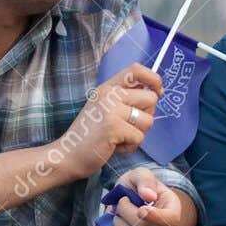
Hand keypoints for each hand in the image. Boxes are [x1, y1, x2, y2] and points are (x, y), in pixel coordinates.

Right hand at [58, 62, 161, 181]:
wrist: (68, 155)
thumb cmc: (90, 135)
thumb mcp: (105, 108)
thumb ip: (125, 98)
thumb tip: (155, 93)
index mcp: (107, 87)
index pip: (136, 70)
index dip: (153, 79)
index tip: (158, 92)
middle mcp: (108, 94)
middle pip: (150, 98)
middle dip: (146, 116)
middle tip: (129, 127)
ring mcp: (110, 109)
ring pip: (148, 120)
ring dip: (138, 134)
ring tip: (120, 138)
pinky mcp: (113, 127)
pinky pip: (139, 137)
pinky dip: (130, 147)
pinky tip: (115, 147)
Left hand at [112, 166, 196, 225]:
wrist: (130, 199)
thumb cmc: (138, 186)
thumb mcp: (140, 175)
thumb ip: (145, 180)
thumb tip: (149, 196)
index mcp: (173, 208)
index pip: (170, 219)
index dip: (154, 216)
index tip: (141, 209)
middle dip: (125, 211)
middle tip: (122, 201)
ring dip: (118, 222)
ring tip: (120, 213)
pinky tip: (118, 225)